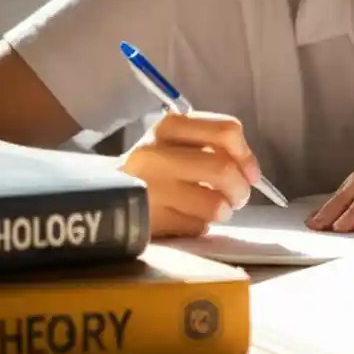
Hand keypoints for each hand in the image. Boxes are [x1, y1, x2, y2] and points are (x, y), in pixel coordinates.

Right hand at [118, 111, 261, 237]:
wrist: (103, 191)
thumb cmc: (153, 167)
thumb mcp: (174, 141)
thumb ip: (211, 146)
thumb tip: (250, 173)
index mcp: (168, 127)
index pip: (226, 131)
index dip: (246, 155)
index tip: (250, 173)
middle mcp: (156, 154)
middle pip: (223, 170)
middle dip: (240, 189)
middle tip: (237, 198)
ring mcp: (151, 189)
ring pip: (214, 204)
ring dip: (223, 211)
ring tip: (214, 210)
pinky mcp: (150, 219)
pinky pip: (197, 226)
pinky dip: (199, 225)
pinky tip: (186, 218)